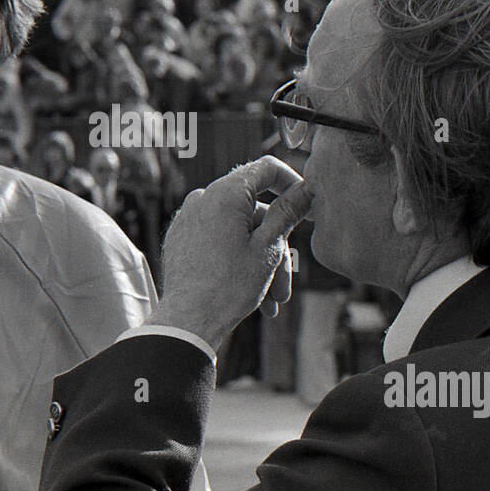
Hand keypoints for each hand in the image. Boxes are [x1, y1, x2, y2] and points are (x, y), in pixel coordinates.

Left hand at [147, 156, 313, 345]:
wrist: (187, 322)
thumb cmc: (229, 287)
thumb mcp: (269, 248)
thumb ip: (288, 212)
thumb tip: (308, 188)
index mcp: (225, 192)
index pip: (267, 168)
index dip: (293, 183)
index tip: (308, 207)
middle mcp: (203, 198)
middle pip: (254, 211)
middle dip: (277, 247)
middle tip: (286, 287)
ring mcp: (189, 217)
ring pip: (239, 230)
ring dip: (260, 262)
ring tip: (272, 302)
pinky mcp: (181, 238)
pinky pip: (218, 239)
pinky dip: (237, 260)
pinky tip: (252, 294)